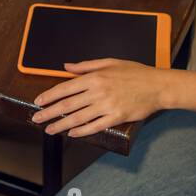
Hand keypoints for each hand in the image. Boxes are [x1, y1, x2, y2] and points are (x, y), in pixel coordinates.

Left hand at [30, 59, 168, 136]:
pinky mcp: (116, 117)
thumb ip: (86, 66)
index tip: (39, 101)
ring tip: (50, 129)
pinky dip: (82, 131)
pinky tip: (72, 133)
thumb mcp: (110, 62)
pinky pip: (95, 126)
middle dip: (49, 112)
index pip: (66, 87)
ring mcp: (107, 106)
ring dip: (61, 125)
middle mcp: (98, 91)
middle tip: (36, 118)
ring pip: (78, 117)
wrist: (158, 86)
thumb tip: (66, 67)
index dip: (49, 95)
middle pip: (68, 104)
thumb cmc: (136, 72)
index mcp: (95, 76)